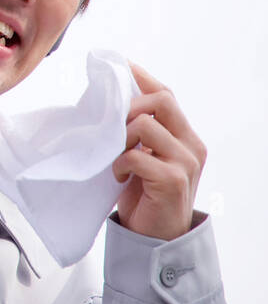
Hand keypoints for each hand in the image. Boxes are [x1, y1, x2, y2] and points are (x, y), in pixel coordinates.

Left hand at [111, 61, 205, 240]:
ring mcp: (185, 162)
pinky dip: (121, 163)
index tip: (118, 65)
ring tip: (116, 157)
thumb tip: (112, 101)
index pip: (165, 94)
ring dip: (121, 138)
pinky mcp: (172, 181)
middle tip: (112, 128)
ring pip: (145, 125)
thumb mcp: (143, 156)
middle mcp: (190, 145)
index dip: (141, 77)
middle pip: (161, 100)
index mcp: (184, 136)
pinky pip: (137, 156)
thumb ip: (137, 132)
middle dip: (129, 106)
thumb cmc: (144, 195)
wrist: (155, 239)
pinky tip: (120, 175)